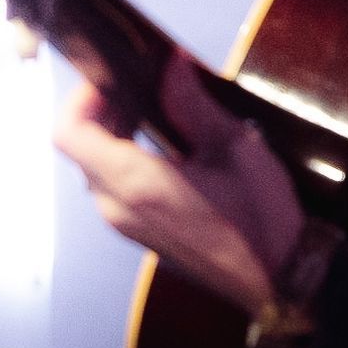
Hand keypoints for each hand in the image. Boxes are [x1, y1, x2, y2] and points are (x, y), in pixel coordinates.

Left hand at [53, 53, 305, 315]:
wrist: (279, 282)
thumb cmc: (261, 217)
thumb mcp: (234, 150)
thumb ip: (193, 105)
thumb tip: (171, 64)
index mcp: (134, 183)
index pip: (69, 134)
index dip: (81, 99)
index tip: (113, 79)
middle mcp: (117, 207)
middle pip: (80, 148)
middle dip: (102, 112)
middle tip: (140, 88)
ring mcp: (125, 225)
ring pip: (95, 168)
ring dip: (113, 136)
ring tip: (154, 112)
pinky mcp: (140, 235)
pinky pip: (114, 188)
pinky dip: (125, 160)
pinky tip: (165, 147)